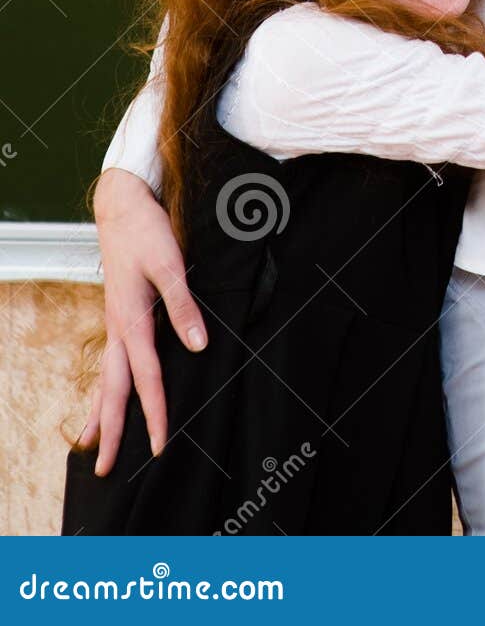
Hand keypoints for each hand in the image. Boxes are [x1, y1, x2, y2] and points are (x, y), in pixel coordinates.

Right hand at [77, 170, 205, 475]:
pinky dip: (106, 386)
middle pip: (114, 389)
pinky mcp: (119, 316)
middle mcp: (119, 328)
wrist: (122, 206)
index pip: (147, 378)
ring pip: (106, 378)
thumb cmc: (147, 232)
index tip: (159, 445)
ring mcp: (115, 324)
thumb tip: (198, 347)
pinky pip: (111, 361)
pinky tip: (106, 396)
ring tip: (94, 446)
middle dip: (113, 430)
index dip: (155, 412)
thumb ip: (183, 306)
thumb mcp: (171, 264)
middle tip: (106, 471)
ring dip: (103, 413)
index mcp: (132, 321)